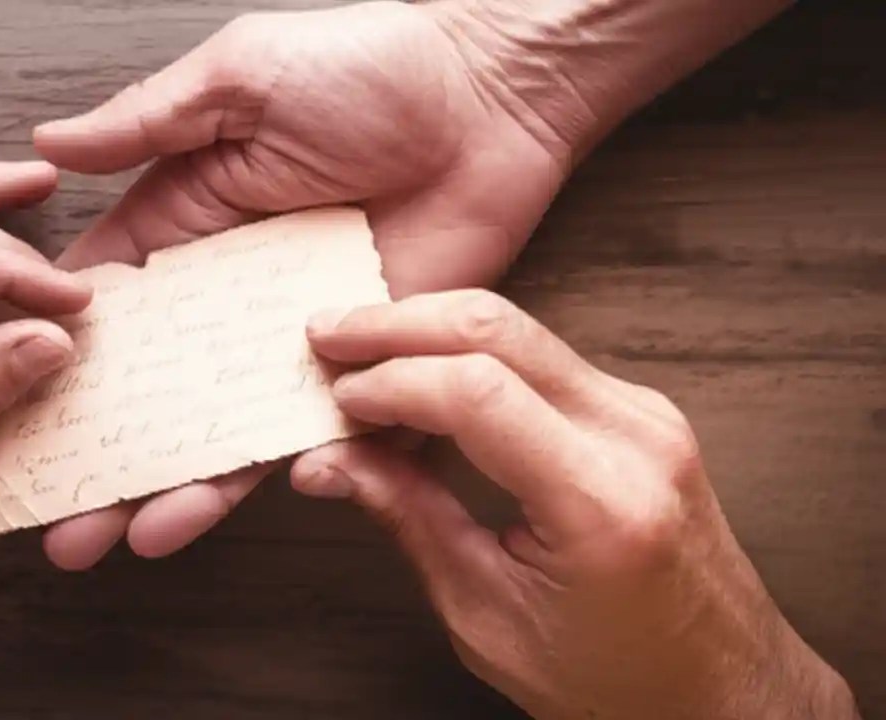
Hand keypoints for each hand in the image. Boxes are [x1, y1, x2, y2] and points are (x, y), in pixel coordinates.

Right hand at [0, 0, 575, 568]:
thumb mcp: (238, 77)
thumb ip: (146, 125)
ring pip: (203, 431)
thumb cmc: (366, 68)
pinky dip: (247, 479)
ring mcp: (285, 344)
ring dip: (144, 486)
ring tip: (86, 540)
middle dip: (76, 447)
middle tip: (16, 507)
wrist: (489, 101)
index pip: (91, 306)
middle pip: (136, 390)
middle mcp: (223, 299)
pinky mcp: (354, 371)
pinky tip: (187, 519)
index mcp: (182, 228)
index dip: (30, 353)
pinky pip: (296, 436)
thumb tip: (45, 146)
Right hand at [292, 290, 858, 719]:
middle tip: (328, 338)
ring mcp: (643, 413)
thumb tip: (329, 462)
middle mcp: (634, 437)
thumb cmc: (619, 674)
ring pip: (517, 328)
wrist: (721, 687)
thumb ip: (409, 520)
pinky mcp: (635, 409)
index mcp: (601, 501)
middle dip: (397, 323)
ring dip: (427, 335)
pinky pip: (537, 356)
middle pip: (497, 329)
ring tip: (362, 370)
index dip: (389, 382)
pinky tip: (420, 388)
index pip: (478, 393)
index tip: (334, 400)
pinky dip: (466, 359)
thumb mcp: (487, 615)